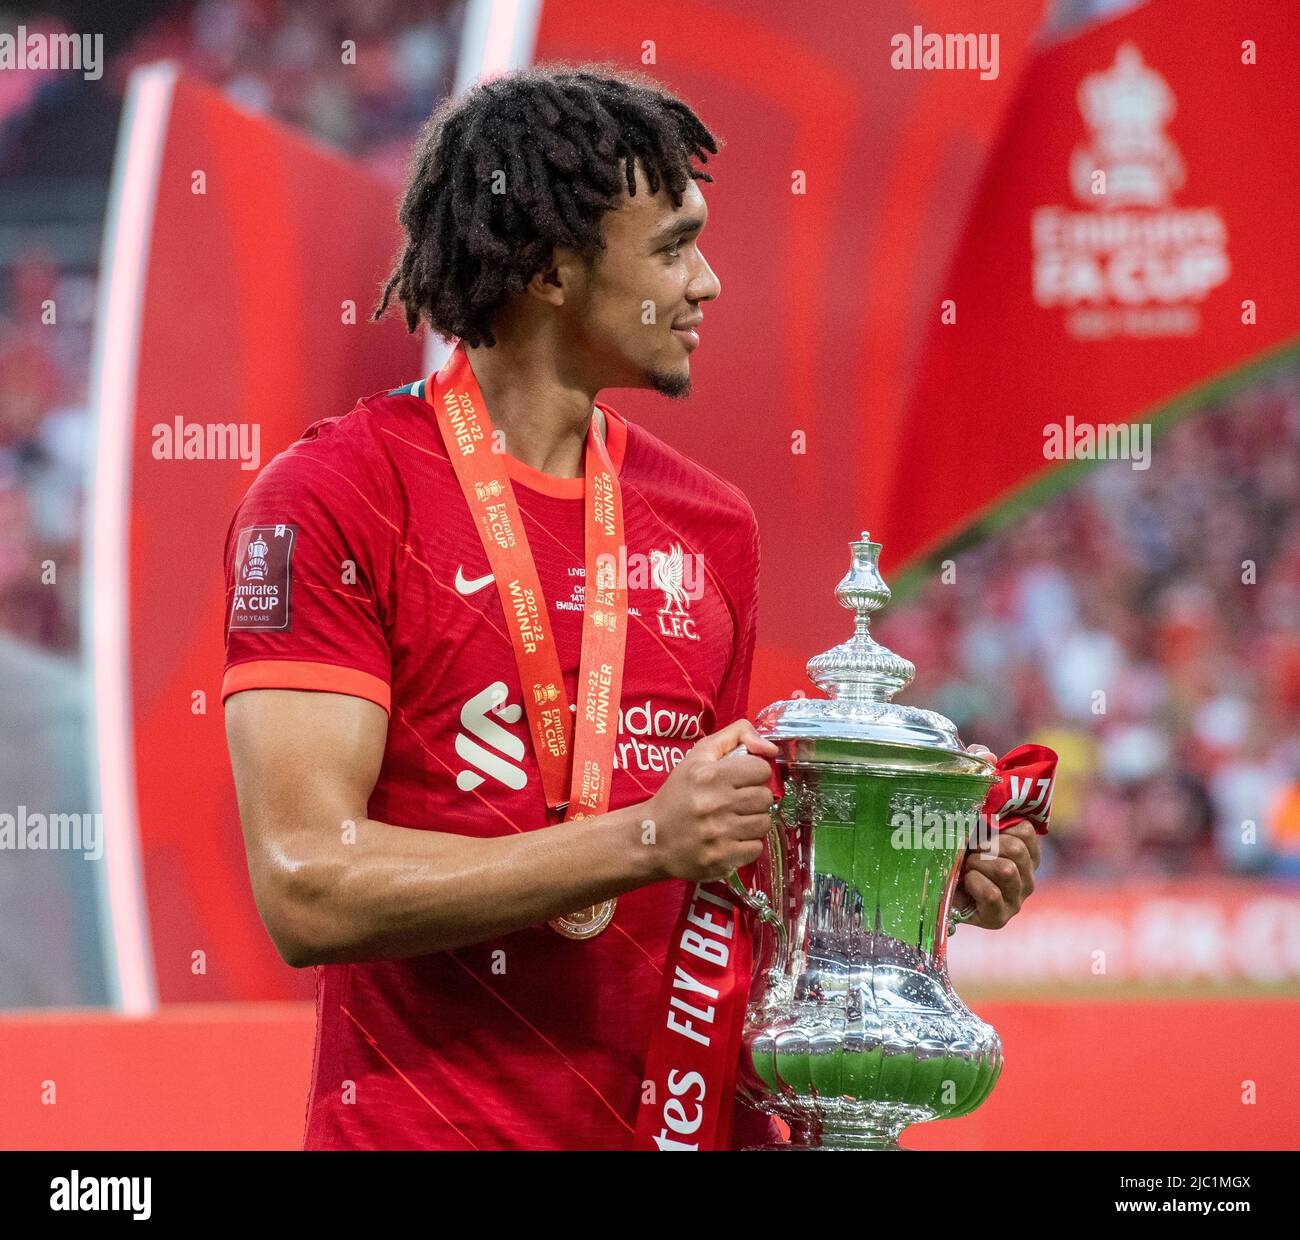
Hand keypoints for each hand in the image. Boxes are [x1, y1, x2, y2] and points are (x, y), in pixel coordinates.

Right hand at [643, 719, 777, 882]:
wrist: (651, 837)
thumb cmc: (678, 794)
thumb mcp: (699, 755)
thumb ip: (736, 735)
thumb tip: (771, 748)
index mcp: (710, 775)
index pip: (761, 770)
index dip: (754, 773)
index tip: (741, 780)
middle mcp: (715, 804)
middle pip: (765, 798)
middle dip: (755, 798)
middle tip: (738, 802)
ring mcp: (718, 834)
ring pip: (764, 823)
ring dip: (753, 821)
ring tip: (735, 820)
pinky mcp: (720, 859)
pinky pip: (756, 848)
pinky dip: (747, 844)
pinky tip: (731, 839)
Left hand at [951, 742, 1040, 929]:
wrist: (929, 883)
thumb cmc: (951, 842)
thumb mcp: (964, 806)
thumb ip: (977, 775)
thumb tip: (986, 753)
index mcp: (1023, 845)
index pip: (1025, 828)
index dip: (1000, 824)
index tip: (979, 825)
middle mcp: (1026, 872)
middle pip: (1018, 848)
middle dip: (987, 844)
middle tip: (969, 848)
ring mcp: (1016, 897)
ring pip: (1008, 870)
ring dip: (979, 864)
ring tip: (966, 865)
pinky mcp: (1000, 917)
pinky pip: (994, 896)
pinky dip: (975, 885)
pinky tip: (965, 881)